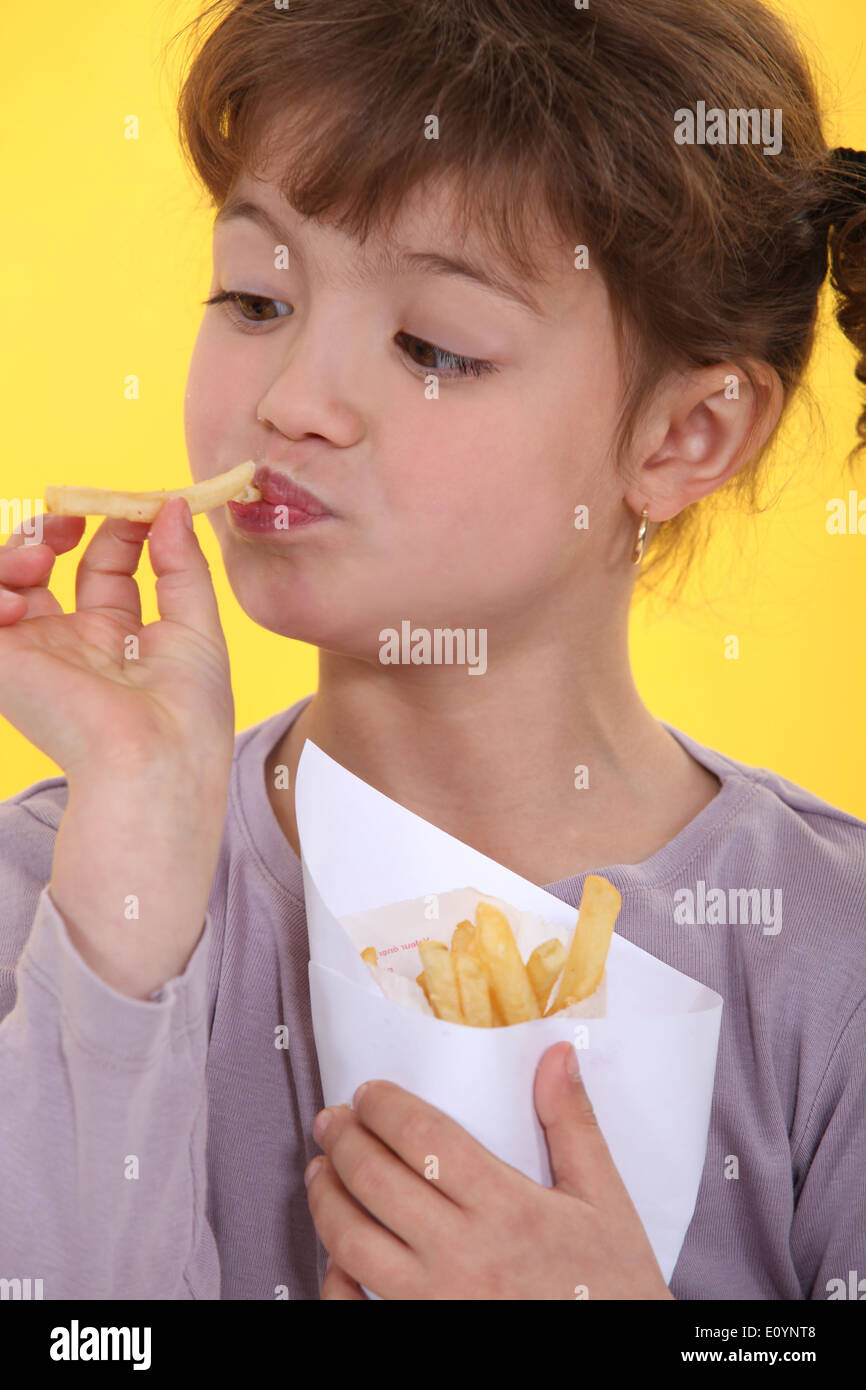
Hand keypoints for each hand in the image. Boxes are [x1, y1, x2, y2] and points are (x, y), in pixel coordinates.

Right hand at [0, 498, 233, 779]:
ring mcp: (32, 650)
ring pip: (2, 578)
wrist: (155, 759)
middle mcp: (70, 641)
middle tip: (71, 521)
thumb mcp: (198, 627)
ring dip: (14, 550)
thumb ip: (183, 565)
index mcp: (117, 636)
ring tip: (40, 560)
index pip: (105, 565)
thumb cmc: (187, 712)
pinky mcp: (1, 663)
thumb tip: (174, 506)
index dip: (117, 528)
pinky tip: (18, 601)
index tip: (137, 507)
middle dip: (55, 528)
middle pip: (44, 564)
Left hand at [306, 1040, 673, 1299]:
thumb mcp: (605, 1199)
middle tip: (332, 1121)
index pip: (424, 1138)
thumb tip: (557, 1054)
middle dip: (344, 1142)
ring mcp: (437, 1302)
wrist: (621, 1357)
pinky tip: (334, 1255)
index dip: (385, 1108)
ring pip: (353, 1244)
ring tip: (321, 1173)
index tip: (369, 1092)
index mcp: (507, 1208)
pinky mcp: (426, 1335)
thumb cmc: (613, 1283)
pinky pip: (357, 1309)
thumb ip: (573, 1125)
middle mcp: (463, 1254)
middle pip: (377, 1182)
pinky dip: (334, 1281)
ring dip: (326, 1201)